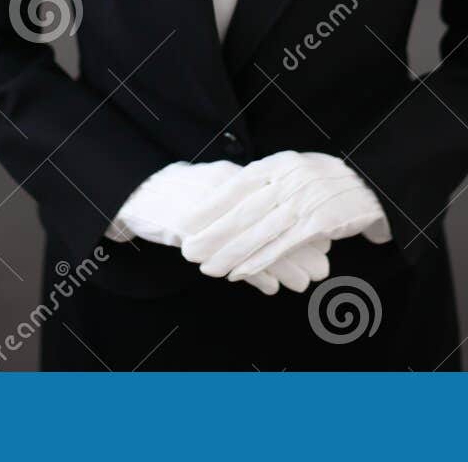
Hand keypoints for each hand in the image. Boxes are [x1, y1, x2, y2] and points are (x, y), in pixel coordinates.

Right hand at [105, 159, 333, 293]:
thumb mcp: (222, 194)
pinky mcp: (190, 230)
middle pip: (273, 222)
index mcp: (239, 180)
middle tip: (321, 270)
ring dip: (282, 265)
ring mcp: (209, 212)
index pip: (281, 203)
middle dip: (300, 249)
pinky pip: (227, 256)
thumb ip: (250, 204)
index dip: (303, 224)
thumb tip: (288, 224)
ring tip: (302, 283)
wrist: (141, 193)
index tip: (325, 244)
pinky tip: (269, 287)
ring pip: (255, 242)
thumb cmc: (186, 195)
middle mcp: (228, 192)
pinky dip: (252, 273)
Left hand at [180, 150, 391, 280]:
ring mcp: (304, 200)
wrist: (378, 183)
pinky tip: (240, 272)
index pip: (237, 184)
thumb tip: (233, 195)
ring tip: (207, 268)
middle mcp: (289, 179)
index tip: (187, 222)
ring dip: (230, 252)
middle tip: (188, 250)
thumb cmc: (332, 181)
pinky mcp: (319, 222)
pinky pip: (282, 244)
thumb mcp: (299, 169)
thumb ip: (270, 180)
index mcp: (281, 163)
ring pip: (259, 230)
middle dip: (212, 233)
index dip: (210, 206)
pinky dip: (259, 260)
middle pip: (242, 210)